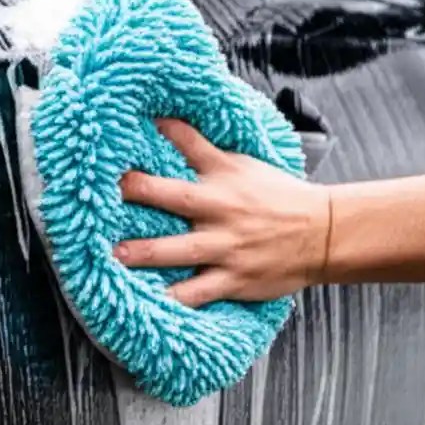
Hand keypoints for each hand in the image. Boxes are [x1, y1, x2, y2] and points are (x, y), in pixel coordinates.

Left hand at [113, 119, 331, 307]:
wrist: (322, 233)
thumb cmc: (275, 195)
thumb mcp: (238, 163)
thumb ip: (196, 145)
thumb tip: (159, 119)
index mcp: (221, 180)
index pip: (187, 151)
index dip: (160, 138)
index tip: (117, 145)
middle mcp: (221, 212)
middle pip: (177, 198)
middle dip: (141, 194)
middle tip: (102, 195)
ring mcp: (227, 248)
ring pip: (181, 250)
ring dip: (146, 254)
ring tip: (114, 256)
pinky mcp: (233, 280)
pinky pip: (198, 294)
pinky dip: (175, 301)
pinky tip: (149, 305)